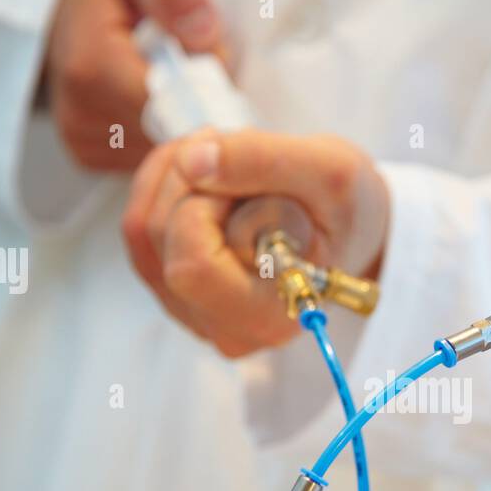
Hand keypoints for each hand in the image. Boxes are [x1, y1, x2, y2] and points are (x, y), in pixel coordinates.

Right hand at [43, 0, 222, 171]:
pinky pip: (145, 160)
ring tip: (176, 86)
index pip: (170, 107)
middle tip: (201, 75)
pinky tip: (159, 106)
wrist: (62, 7)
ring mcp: (82, 140)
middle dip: (197, 111)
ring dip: (181, 127)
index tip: (218, 75)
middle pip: (168, 134)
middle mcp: (80, 114)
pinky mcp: (89, 156)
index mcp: (92, 68)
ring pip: (160, 153)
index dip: (205, 95)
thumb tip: (204, 33)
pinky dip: (162, 138)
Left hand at [122, 129, 389, 356]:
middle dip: (193, 177)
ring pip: (141, 229)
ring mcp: (194, 315)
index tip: (253, 183)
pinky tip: (208, 175)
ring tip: (232, 162)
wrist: (351, 230)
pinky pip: (139, 231)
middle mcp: (225, 330)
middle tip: (247, 160)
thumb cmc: (349, 207)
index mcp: (268, 317)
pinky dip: (165, 185)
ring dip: (175, 174)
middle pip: (160, 238)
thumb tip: (191, 160)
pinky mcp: (174, 292)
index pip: (192, 263)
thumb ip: (262, 161)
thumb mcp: (329, 170)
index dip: (206, 203)